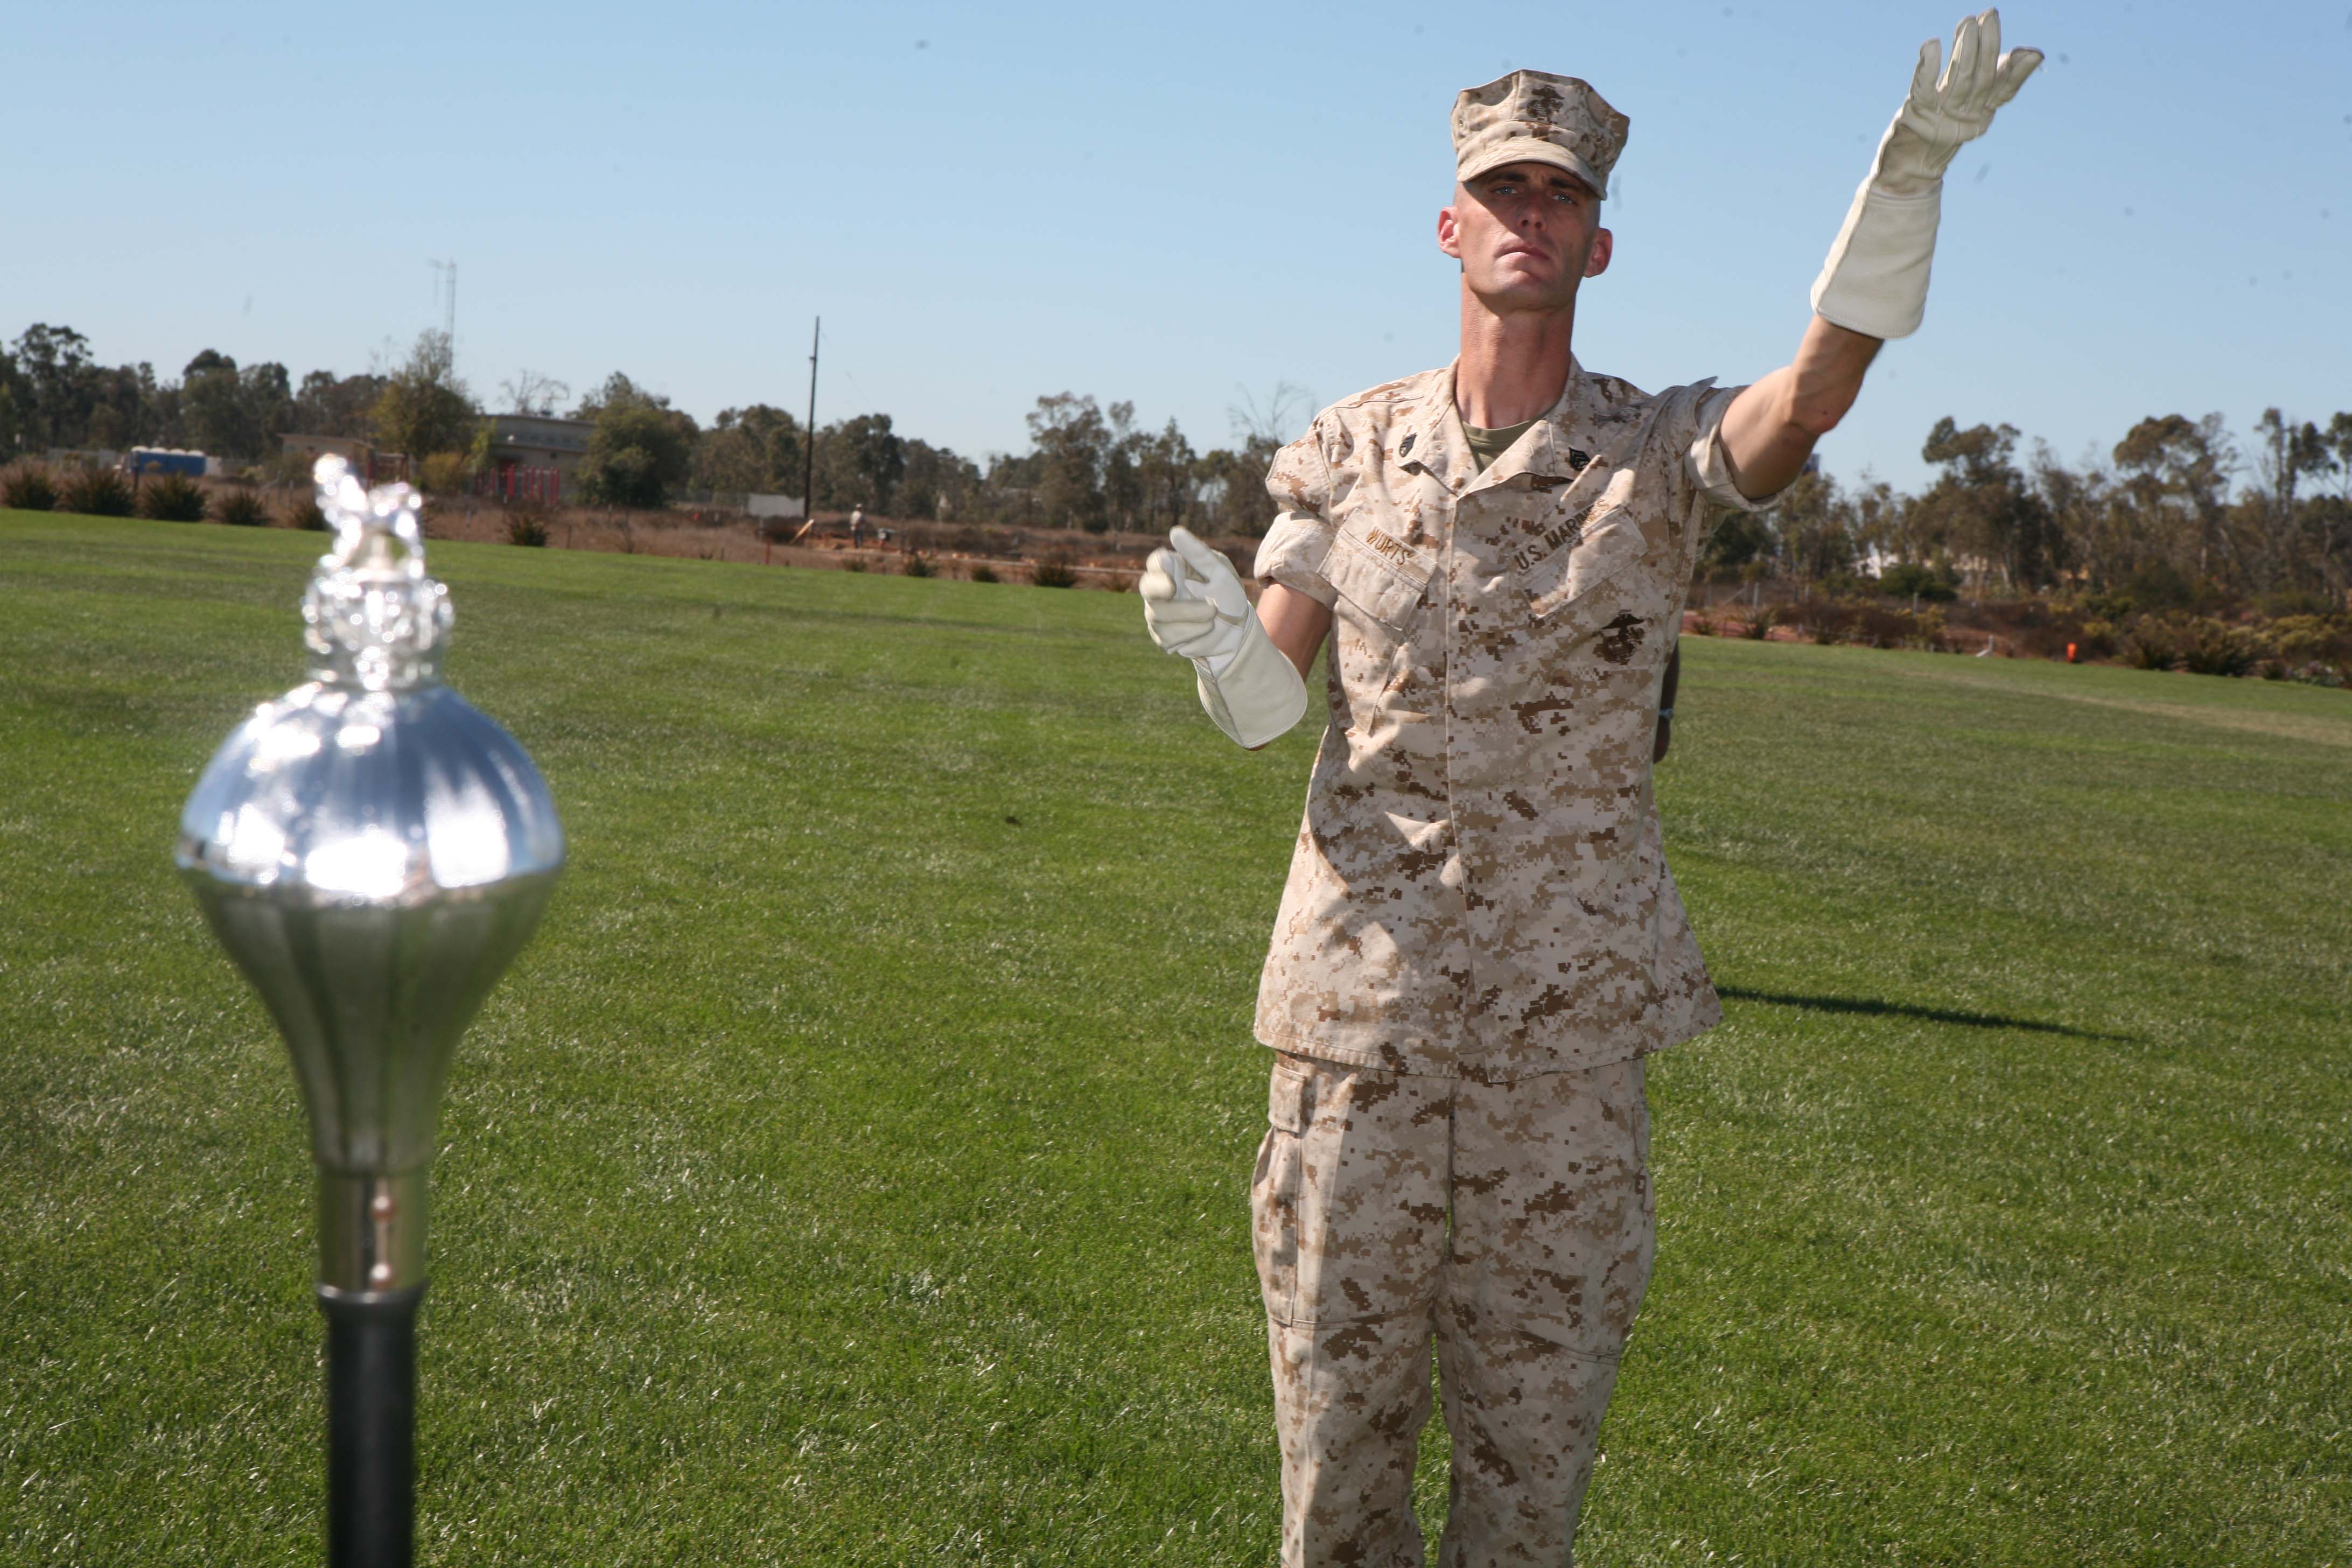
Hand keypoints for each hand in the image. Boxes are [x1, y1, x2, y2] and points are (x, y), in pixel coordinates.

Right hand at [1140, 526, 1252, 668]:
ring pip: (1159, 615)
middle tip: (1173, 587)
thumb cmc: (1227, 594)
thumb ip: (1199, 554)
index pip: (1156, 563)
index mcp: (1174, 569)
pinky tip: (1206, 628)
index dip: (1159, 565)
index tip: (1170, 562)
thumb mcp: (1220, 572)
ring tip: (1214, 612)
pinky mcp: (1163, 636)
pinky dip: (1191, 633)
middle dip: (1159, 588)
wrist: (1238, 630)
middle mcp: (1161, 590)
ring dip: (1189, 614)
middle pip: (1147, 588)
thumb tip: (1175, 532)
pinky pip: (1168, 636)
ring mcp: (1159, 614)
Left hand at [1873, 9, 2041, 196]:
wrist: (1906, 170)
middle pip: (1980, 79)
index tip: (2028, 51)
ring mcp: (1941, 118)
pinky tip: (1932, 44)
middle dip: (1987, 47)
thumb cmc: (1938, 130)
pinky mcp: (1916, 116)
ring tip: (1968, 23)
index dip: (2016, 71)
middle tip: (1989, 16)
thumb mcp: (1969, 103)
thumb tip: (2032, 53)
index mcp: (1981, 114)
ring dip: (1964, 50)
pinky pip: (1923, 88)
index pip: (2003, 90)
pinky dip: (1928, 66)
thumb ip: (1996, 78)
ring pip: (1958, 80)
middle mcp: (1965, 117)